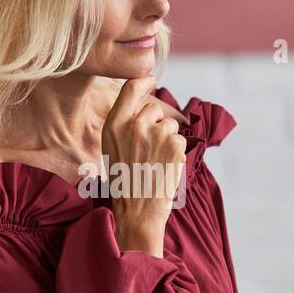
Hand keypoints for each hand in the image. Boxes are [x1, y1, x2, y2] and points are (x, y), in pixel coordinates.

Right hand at [101, 76, 187, 254]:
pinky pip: (181, 139)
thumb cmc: (124, 182)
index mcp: (114, 125)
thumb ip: (124, 125)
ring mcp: (155, 134)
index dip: (143, 82)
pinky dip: (177, 153)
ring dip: (168, 140)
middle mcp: (134, 125)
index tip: (150, 80)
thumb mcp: (112, 148)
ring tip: (155, 162)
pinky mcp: (174, 145)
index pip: (131, 88)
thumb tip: (146, 107)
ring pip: (170, 125)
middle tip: (148, 151)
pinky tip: (165, 168)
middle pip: (154, 109)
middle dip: (156, 124)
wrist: (137, 211)